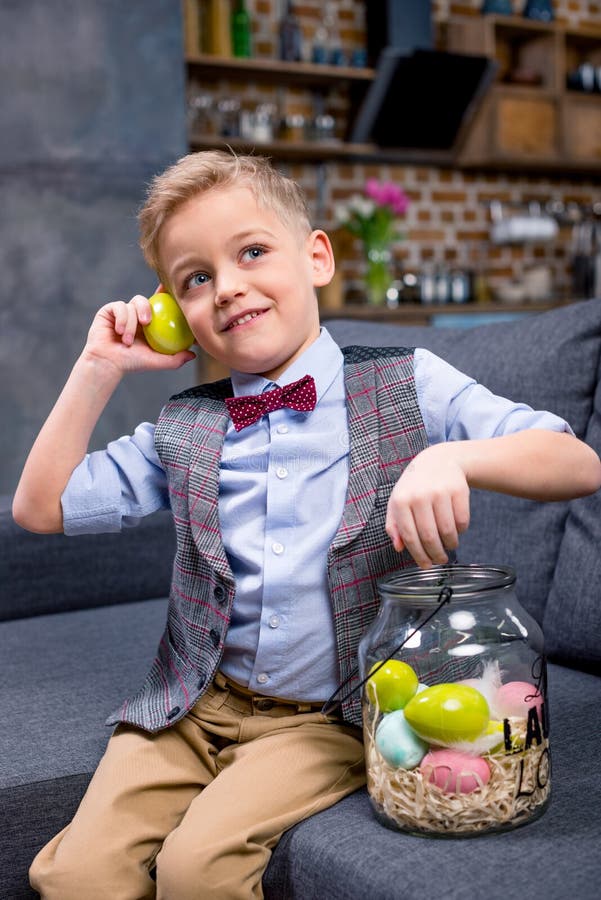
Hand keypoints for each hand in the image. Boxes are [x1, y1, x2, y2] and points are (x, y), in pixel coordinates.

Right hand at [83, 294, 195, 374]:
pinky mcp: (109, 311)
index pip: (159, 304)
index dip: (165, 294)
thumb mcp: (157, 361)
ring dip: (131, 323)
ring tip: (128, 340)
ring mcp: (122, 312)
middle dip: (147, 308)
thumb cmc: (132, 363)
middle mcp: (136, 315)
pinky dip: (121, 319)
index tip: (169, 289)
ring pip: (132, 305)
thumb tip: (194, 354)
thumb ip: (176, 358)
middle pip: (145, 300)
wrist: (108, 363)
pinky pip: (119, 306)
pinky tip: (119, 332)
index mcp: (149, 323)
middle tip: (147, 323)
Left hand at [385, 444, 470, 568]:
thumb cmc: (414, 486)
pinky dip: (461, 531)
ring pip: (448, 531)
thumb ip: (393, 525)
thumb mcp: (397, 501)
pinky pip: (462, 521)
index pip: (409, 536)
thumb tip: (398, 547)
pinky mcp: (458, 490)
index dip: (418, 555)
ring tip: (449, 545)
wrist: (438, 461)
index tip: (425, 566)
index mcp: (401, 501)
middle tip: (440, 561)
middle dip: (436, 555)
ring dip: (450, 544)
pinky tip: (456, 529)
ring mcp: (440, 492)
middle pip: (429, 537)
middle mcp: (419, 496)